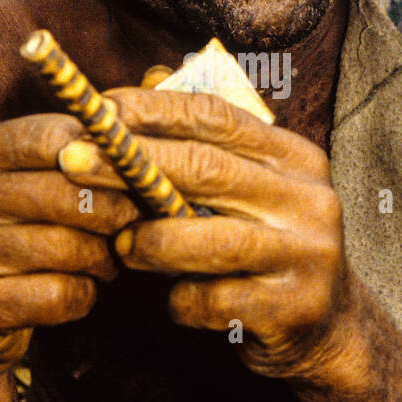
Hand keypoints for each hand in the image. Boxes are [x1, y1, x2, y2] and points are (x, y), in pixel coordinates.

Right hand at [0, 112, 139, 382]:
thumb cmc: (3, 230)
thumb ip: (62, 154)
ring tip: (110, 259)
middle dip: (114, 210)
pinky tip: (82, 290)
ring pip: (64, 247)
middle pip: (62, 193)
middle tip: (134, 221)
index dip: (107, 156)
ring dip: (102, 257)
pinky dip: (83, 295)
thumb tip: (134, 143)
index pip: (50, 139)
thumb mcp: (15, 177)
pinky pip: (54, 295)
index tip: (140, 172)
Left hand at [58, 87, 365, 383]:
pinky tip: (173, 299)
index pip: (217, 117)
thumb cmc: (268, 247)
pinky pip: (215, 299)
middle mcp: (309, 199)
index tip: (99, 110)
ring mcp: (306, 254)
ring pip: (211, 237)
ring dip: (151, 240)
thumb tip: (152, 75)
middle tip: (71, 163)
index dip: (153, 109)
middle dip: (130, 164)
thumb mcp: (250, 187)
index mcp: (296, 158)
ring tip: (121, 245)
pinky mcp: (293, 308)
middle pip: (206, 169)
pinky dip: (181, 300)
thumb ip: (207, 139)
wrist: (330, 325)